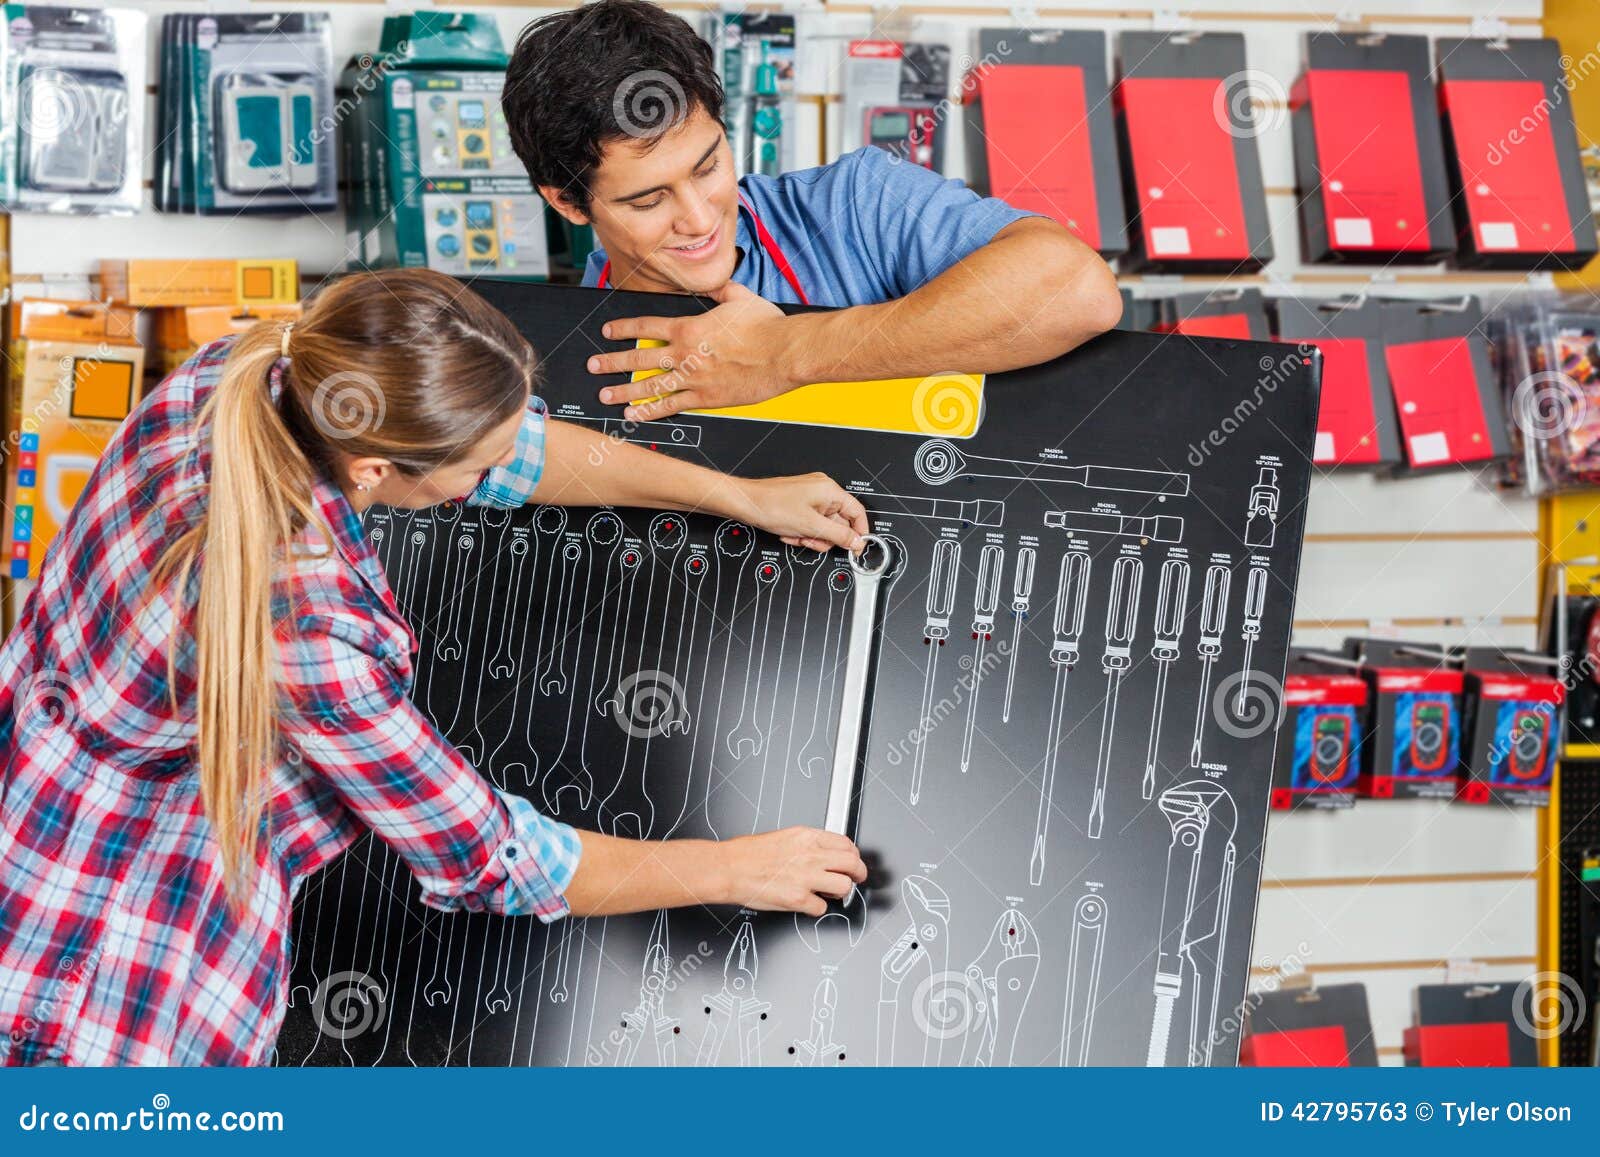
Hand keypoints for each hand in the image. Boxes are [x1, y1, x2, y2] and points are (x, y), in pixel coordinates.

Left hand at [588, 282, 798, 421]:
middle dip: (612, 362)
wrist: (783, 353)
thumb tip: (716, 284)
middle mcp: (685, 353)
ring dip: (624, 391)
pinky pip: (672, 406)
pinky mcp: (706, 399)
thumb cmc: (767, 327)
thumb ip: (721, 291)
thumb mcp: (740, 297)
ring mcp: (693, 378)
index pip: (646, 327)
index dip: (623, 329)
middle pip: (639, 358)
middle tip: (594, 366)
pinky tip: (635, 416)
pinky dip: (651, 412)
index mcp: (689, 327)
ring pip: (649, 386)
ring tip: (605, 395)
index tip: (609, 332)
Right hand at [716, 826, 868, 915]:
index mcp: (807, 838)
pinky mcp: (798, 899)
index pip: (847, 844)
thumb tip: (824, 853)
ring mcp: (806, 878)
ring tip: (828, 893)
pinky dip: (816, 908)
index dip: (853, 856)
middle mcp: (811, 856)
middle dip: (858, 874)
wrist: (729, 868)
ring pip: (844, 886)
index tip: (852, 862)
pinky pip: (821, 908)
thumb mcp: (784, 837)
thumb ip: (807, 845)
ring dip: (839, 892)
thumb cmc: (748, 853)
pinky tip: (807, 903)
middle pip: (853, 864)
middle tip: (855, 879)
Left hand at [737, 473, 869, 553]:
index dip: (859, 532)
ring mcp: (811, 498)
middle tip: (811, 540)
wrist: (746, 504)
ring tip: (797, 536)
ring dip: (811, 537)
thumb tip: (857, 542)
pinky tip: (790, 533)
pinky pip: (810, 523)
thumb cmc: (772, 506)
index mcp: (830, 490)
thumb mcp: (811, 526)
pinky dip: (802, 532)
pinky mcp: (800, 505)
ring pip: (823, 526)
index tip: (856, 547)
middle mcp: (822, 491)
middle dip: (824, 537)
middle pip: (839, 523)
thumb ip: (839, 535)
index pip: (857, 512)